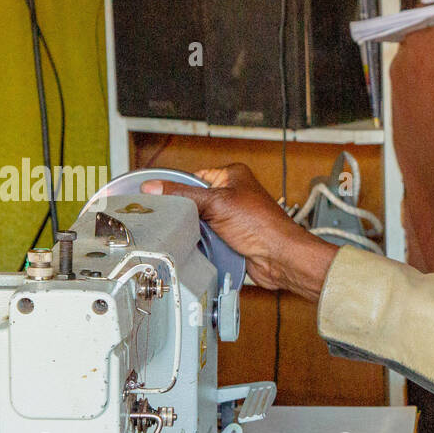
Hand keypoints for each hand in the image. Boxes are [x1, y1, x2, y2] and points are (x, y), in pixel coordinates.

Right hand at [141, 163, 337, 296]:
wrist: (279, 258)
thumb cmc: (262, 225)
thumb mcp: (216, 203)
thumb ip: (183, 195)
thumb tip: (154, 187)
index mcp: (232, 175)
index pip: (193, 177)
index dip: (177, 188)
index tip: (157, 197)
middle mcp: (233, 193)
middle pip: (194, 200)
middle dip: (186, 211)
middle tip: (173, 218)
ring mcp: (232, 216)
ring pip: (199, 220)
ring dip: (194, 228)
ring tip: (189, 232)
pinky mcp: (231, 236)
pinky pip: (207, 236)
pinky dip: (201, 241)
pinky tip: (197, 244)